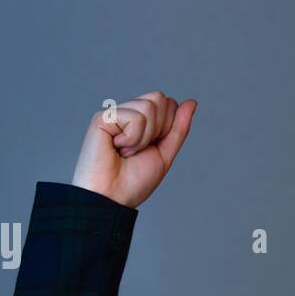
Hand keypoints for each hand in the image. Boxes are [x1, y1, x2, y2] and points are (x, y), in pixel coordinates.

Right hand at [71, 89, 197, 207]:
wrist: (113, 197)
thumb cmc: (134, 181)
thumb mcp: (165, 154)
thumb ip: (178, 128)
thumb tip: (191, 102)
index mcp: (144, 121)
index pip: (169, 103)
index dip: (168, 127)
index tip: (152, 148)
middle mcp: (129, 114)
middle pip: (159, 98)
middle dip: (158, 129)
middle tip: (138, 150)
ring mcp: (115, 114)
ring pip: (148, 106)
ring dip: (144, 137)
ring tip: (127, 151)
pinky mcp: (103, 117)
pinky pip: (134, 117)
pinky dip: (132, 138)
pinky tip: (116, 148)